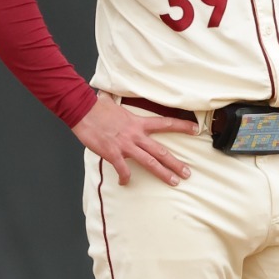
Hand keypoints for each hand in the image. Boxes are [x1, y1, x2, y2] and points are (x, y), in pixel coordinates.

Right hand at [72, 94, 195, 185]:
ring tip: (174, 182)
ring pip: (150, 162)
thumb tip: (111, 95)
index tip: (195, 129)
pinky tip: (125, 182)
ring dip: (163, 173)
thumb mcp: (114, 103)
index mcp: (138, 122)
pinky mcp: (113, 153)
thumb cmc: (96, 107)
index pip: (166, 123)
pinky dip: (125, 177)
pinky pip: (123, 170)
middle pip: (161, 151)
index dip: (182, 126)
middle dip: (176, 163)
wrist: (82, 111)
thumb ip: (119, 104)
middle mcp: (136, 135)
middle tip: (187, 173)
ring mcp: (125, 145)